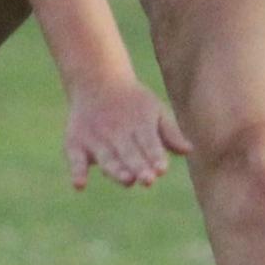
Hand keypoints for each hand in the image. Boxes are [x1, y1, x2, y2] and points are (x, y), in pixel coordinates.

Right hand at [63, 75, 191, 190]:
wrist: (97, 80)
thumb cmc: (133, 102)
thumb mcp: (154, 110)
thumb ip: (169, 132)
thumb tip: (189, 150)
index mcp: (139, 124)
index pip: (148, 142)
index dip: (155, 156)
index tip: (161, 170)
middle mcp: (117, 132)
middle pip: (129, 153)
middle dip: (138, 166)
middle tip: (148, 180)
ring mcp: (96, 138)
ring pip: (106, 157)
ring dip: (115, 170)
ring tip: (126, 179)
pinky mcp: (76, 143)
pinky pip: (75, 159)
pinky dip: (76, 171)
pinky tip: (79, 185)